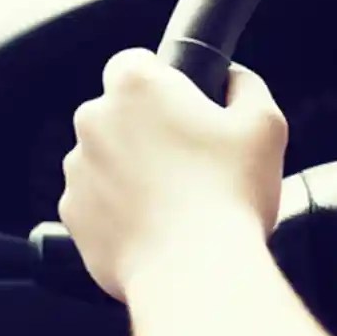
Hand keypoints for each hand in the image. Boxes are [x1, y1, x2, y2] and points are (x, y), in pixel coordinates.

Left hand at [58, 48, 288, 301]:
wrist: (196, 273)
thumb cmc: (230, 195)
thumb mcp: (264, 124)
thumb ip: (244, 84)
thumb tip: (233, 79)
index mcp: (136, 86)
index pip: (135, 62)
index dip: (163, 82)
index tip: (184, 108)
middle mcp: (95, 120)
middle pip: (116, 112)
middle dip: (144, 129)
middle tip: (187, 159)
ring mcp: (77, 169)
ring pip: (103, 158)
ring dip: (129, 170)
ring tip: (173, 199)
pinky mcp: (72, 214)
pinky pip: (95, 201)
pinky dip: (116, 210)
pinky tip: (154, 225)